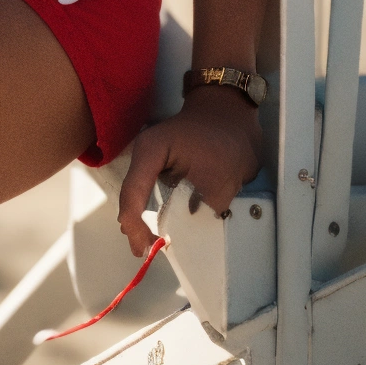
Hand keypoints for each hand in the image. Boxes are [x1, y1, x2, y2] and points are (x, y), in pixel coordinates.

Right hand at [117, 87, 264, 254]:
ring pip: (139, 196)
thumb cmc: (227, 139)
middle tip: (147, 252)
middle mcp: (145, 154)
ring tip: (152, 245)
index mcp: (151, 151)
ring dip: (145, 220)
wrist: (234, 112)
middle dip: (137, 227)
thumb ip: (203, 210)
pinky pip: (152, 191)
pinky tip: (164, 228)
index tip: (147, 250)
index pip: (133, 195)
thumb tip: (192, 236)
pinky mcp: (162, 164)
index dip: (136, 226)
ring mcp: (152, 158)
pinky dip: (156, 210)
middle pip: (131, 197)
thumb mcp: (221, 179)